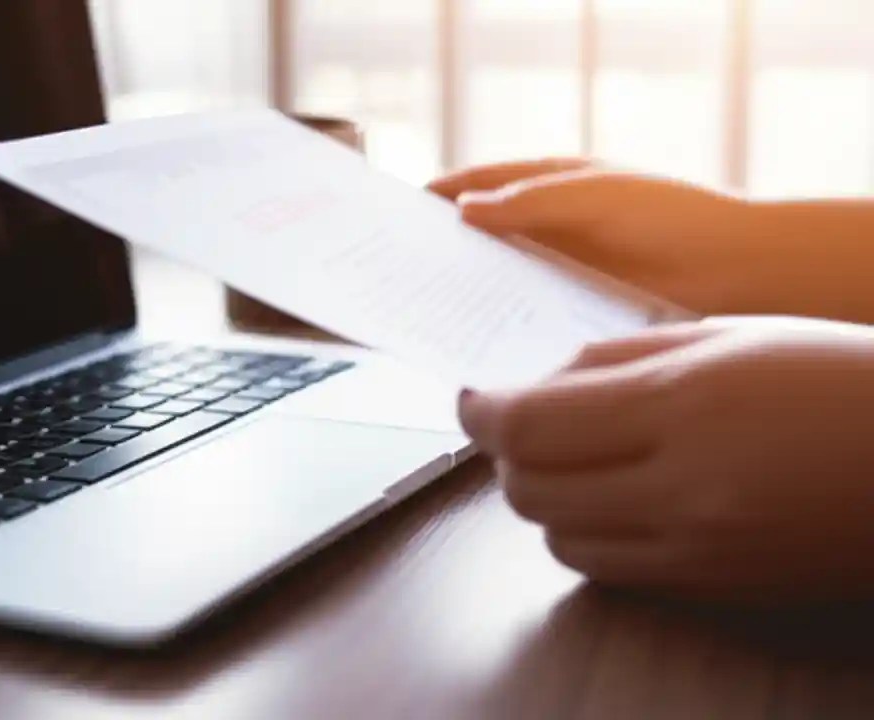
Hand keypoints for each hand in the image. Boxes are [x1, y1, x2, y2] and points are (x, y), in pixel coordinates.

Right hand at [428, 158, 873, 323]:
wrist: (741, 272)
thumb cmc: (673, 218)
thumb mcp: (594, 195)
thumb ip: (527, 202)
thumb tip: (463, 210)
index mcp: (550, 186)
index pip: (477, 186)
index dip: (435, 198)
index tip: (393, 216)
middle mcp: (548, 231)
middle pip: (475, 240)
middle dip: (435, 253)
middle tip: (394, 272)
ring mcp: (558, 275)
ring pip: (493, 285)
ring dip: (461, 297)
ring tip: (420, 313)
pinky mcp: (571, 316)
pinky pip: (520, 322)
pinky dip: (493, 330)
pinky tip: (470, 346)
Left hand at [457, 315, 873, 603]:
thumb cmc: (836, 377)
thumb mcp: (726, 337)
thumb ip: (616, 359)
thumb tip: (534, 383)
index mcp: (685, 407)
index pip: (531, 426)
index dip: (482, 413)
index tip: (471, 398)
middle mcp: (684, 489)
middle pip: (530, 490)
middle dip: (503, 455)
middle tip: (515, 423)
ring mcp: (699, 550)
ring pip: (559, 539)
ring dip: (541, 498)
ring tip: (566, 460)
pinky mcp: (716, 588)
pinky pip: (609, 571)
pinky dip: (584, 535)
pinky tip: (608, 499)